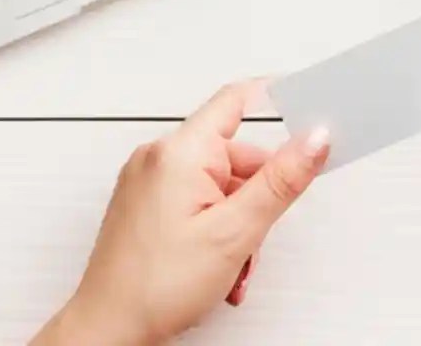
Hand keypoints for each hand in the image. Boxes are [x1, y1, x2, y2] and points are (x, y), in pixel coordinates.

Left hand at [32, 81, 329, 345]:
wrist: (108, 330)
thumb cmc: (153, 287)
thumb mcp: (235, 232)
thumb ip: (280, 181)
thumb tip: (313, 140)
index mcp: (179, 153)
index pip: (236, 100)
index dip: (276, 98)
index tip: (306, 107)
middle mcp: (158, 158)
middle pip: (235, 158)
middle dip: (256, 199)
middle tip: (255, 239)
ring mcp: (148, 182)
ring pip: (219, 186)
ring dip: (237, 224)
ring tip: (230, 265)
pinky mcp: (146, 204)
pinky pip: (197, 202)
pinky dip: (215, 228)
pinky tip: (216, 264)